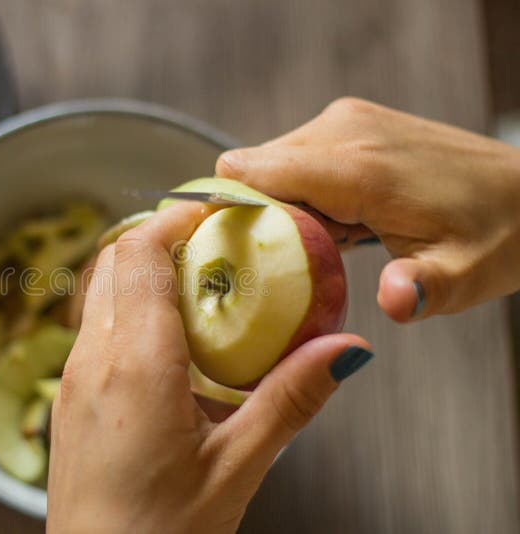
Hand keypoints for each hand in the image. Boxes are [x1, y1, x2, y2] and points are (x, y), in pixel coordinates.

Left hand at [46, 202, 371, 532]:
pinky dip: (128, 311)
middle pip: (115, 261)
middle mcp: (93, 359)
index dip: (175, 216)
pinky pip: (94, 328)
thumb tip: (345, 349)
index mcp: (136, 365)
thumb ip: (290, 400)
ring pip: (101, 293)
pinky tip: (169, 345)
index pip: (142, 254)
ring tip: (199, 290)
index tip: (214, 208)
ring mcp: (72, 378)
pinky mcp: (68, 398)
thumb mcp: (237, 468)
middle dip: (162, 238)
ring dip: (144, 274)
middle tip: (215, 245)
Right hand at [216, 97, 519, 321]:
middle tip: (296, 258)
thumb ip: (421, 290)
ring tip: (329, 240)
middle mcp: (343, 131)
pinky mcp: (350, 123)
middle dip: (257, 217)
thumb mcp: (464, 276)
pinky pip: (294, 157)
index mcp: (359, 167)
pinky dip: (301, 191)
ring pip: (268, 164)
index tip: (230, 252)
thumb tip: (394, 300)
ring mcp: (346, 121)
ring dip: (281, 206)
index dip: (225, 211)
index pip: (249, 172)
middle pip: (251, 171)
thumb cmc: (496, 235)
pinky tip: (341, 219)